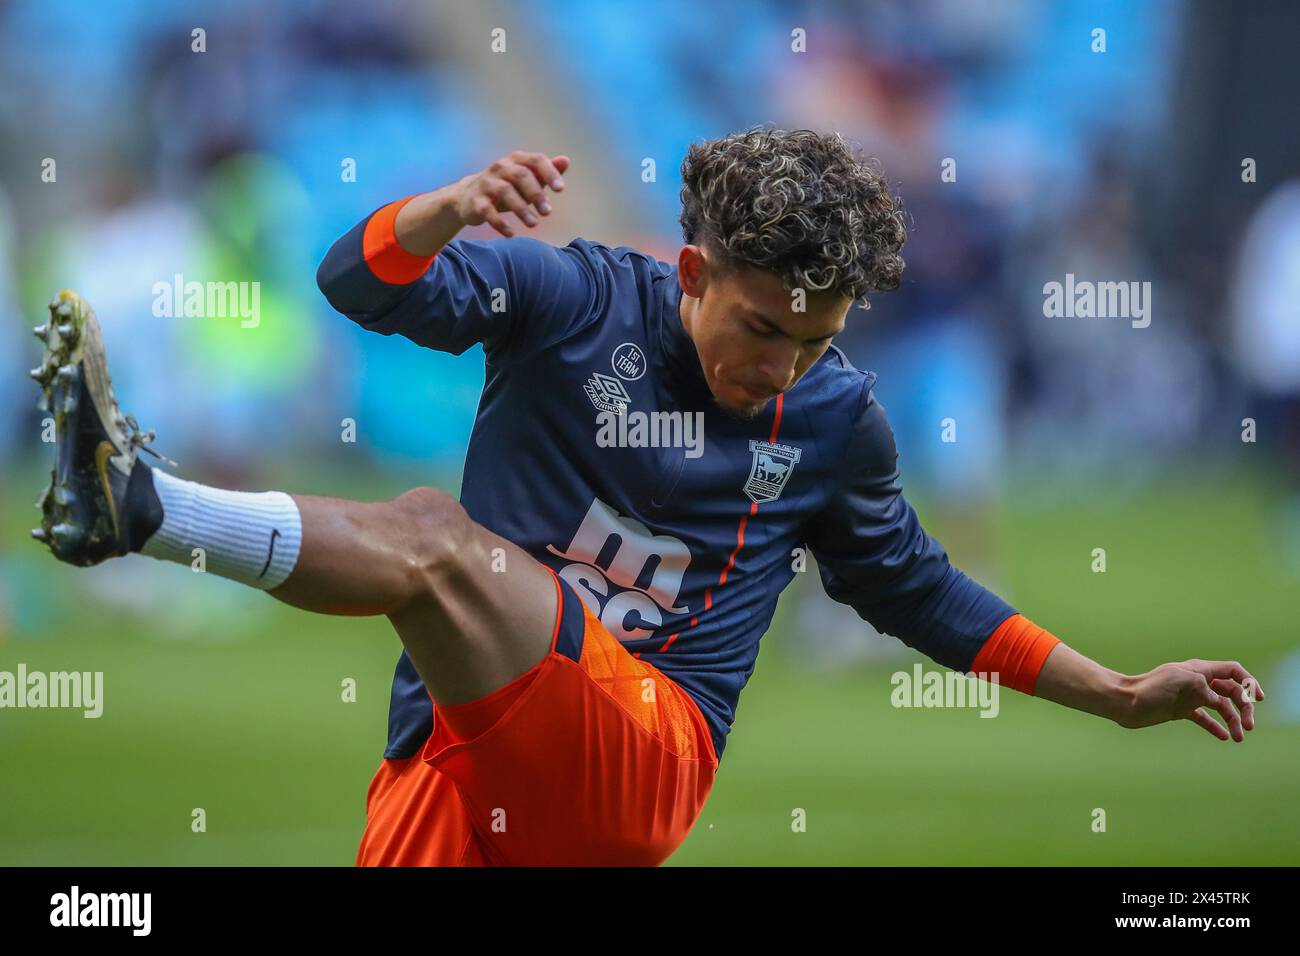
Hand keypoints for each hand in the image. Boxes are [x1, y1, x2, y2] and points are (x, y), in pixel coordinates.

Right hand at [453, 151, 569, 237]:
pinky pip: (488, 211)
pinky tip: (512, 234)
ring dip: (521, 209)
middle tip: (547, 213)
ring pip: (505, 191)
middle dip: (536, 194)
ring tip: (534, 224)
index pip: (536, 160)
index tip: (560, 190)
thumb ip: (545, 172)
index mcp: (516, 160)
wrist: (468, 198)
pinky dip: (500, 223)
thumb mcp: (527, 179)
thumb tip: (565, 161)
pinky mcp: (476, 201)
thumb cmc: (506, 188)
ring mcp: (486, 183)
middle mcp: (500, 167)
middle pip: (521, 175)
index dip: (549, 173)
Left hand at [1116, 659, 1263, 741]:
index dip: (1249, 682)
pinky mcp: (1181, 710)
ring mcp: (1190, 697)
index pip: (1232, 671)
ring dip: (1233, 721)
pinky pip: (1204, 718)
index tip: (1258, 699)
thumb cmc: (1149, 689)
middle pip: (1231, 692)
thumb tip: (1218, 699)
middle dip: (1244, 707)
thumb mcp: (1179, 681)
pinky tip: (1224, 737)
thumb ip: (1203, 686)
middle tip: (1248, 726)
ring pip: (1221, 707)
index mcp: (1198, 670)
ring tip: (1238, 738)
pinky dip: (1216, 726)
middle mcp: (1197, 682)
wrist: (1125, 702)